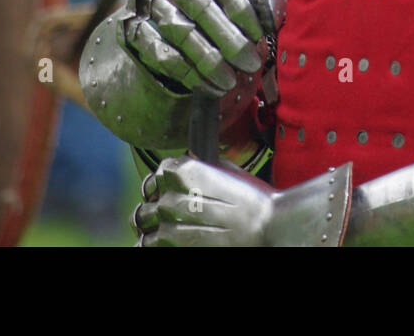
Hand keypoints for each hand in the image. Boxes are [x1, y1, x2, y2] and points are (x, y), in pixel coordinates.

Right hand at [125, 0, 283, 96]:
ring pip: (180, 30)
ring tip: (231, 80)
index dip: (238, 6)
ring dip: (209, 59)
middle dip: (228, 38)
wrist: (153, 21)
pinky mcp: (132, 31)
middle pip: (198, 4)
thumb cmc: (199, 2)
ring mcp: (143, 2)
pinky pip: (162, 54)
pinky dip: (189, 73)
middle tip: (250, 62)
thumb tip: (275, 17)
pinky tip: (210, 86)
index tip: (259, 33)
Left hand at [134, 156, 274, 245]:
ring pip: (143, 219)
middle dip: (160, 197)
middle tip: (174, 205)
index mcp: (187, 174)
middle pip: (150, 193)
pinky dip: (152, 240)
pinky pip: (147, 244)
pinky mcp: (172, 249)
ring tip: (167, 223)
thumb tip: (196, 163)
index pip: (162, 169)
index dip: (170, 175)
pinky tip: (164, 239)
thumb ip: (208, 168)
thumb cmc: (259, 203)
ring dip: (152, 220)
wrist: (271, 230)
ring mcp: (170, 229)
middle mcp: (173, 199)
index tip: (177, 182)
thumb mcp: (234, 174)